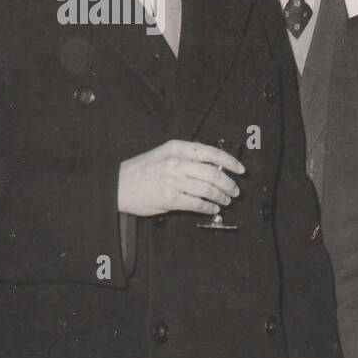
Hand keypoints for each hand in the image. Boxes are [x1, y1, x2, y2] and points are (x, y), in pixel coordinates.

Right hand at [117, 139, 243, 216]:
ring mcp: (173, 181)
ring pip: (208, 189)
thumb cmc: (141, 170)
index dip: (230, 162)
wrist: (116, 185)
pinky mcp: (169, 198)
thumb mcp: (163, 154)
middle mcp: (176, 162)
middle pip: (213, 173)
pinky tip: (213, 209)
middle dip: (229, 184)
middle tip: (235, 191)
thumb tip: (215, 166)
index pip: (211, 152)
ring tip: (226, 201)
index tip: (240, 170)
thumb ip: (187, 157)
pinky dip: (209, 207)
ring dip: (221, 197)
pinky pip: (197, 204)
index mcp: (176, 148)